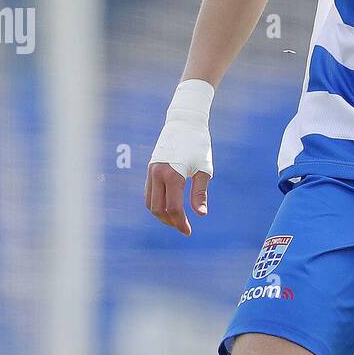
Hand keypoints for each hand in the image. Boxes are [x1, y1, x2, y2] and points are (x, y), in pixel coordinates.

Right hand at [146, 81, 213, 235]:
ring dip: (161, 214)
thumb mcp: (204, 169)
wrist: (184, 122)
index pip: (173, 208)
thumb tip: (200, 214)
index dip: (180, 223)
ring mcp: (151, 171)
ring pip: (150, 202)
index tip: (188, 232)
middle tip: (183, 227)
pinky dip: (156, 203)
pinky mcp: (150, 169)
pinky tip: (168, 206)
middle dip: (170, 222)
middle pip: (158, 209)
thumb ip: (200, 193)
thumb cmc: (198, 145)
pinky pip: (149, 192)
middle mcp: (158, 174)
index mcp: (173, 175)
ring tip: (176, 219)